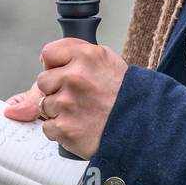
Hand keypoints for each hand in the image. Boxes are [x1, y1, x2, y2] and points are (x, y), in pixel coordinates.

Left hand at [3, 38, 127, 158]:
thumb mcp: (106, 60)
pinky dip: (60, 130)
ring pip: (45, 105)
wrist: (142, 126)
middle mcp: (74, 77)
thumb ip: (75, 53)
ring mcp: (67, 104)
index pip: (48, 54)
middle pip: (43, 81)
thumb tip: (45, 59)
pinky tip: (79, 127)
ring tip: (82, 113)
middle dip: (56, 89)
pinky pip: (48, 127)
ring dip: (59, 111)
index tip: (62, 73)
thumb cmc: (124, 93)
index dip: (54, 65)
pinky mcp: (65, 129)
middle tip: (77, 97)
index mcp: (84, 56)